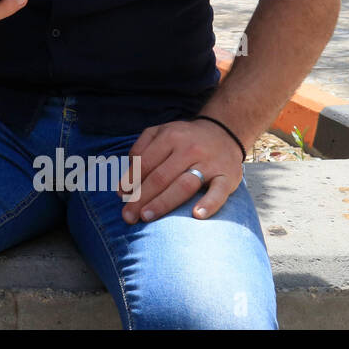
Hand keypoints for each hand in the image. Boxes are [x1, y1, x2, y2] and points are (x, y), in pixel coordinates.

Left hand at [117, 118, 243, 223]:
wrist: (225, 132)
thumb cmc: (185, 138)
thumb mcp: (160, 132)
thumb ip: (140, 149)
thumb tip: (124, 181)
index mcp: (170, 137)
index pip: (146, 162)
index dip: (131, 180)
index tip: (120, 196)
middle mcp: (189, 149)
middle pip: (161, 177)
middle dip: (141, 197)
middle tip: (128, 216)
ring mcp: (209, 163)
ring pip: (184, 185)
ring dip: (163, 202)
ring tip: (147, 217)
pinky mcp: (228, 176)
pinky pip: (219, 192)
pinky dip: (209, 203)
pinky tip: (197, 215)